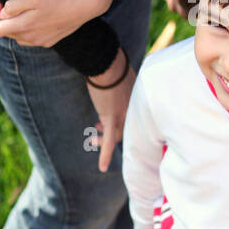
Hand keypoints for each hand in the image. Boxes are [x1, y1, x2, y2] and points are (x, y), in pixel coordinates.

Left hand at [0, 0, 124, 47]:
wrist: (89, 1)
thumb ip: (12, 6)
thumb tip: (2, 13)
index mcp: (22, 28)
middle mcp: (30, 39)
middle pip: (4, 31)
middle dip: (1, 15)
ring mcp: (41, 41)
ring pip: (18, 34)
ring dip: (15, 20)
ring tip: (23, 4)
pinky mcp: (51, 39)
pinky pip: (32, 36)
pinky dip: (28, 25)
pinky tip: (38, 12)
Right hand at [85, 48, 136, 172]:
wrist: (105, 61)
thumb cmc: (110, 62)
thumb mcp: (120, 73)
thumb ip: (121, 79)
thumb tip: (112, 73)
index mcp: (136, 98)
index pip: (133, 116)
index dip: (122, 121)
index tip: (107, 119)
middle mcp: (133, 108)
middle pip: (127, 128)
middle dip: (112, 130)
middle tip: (96, 129)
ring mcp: (123, 114)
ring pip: (117, 136)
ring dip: (103, 140)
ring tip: (92, 139)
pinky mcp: (111, 118)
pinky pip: (109, 141)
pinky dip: (106, 154)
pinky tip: (102, 167)